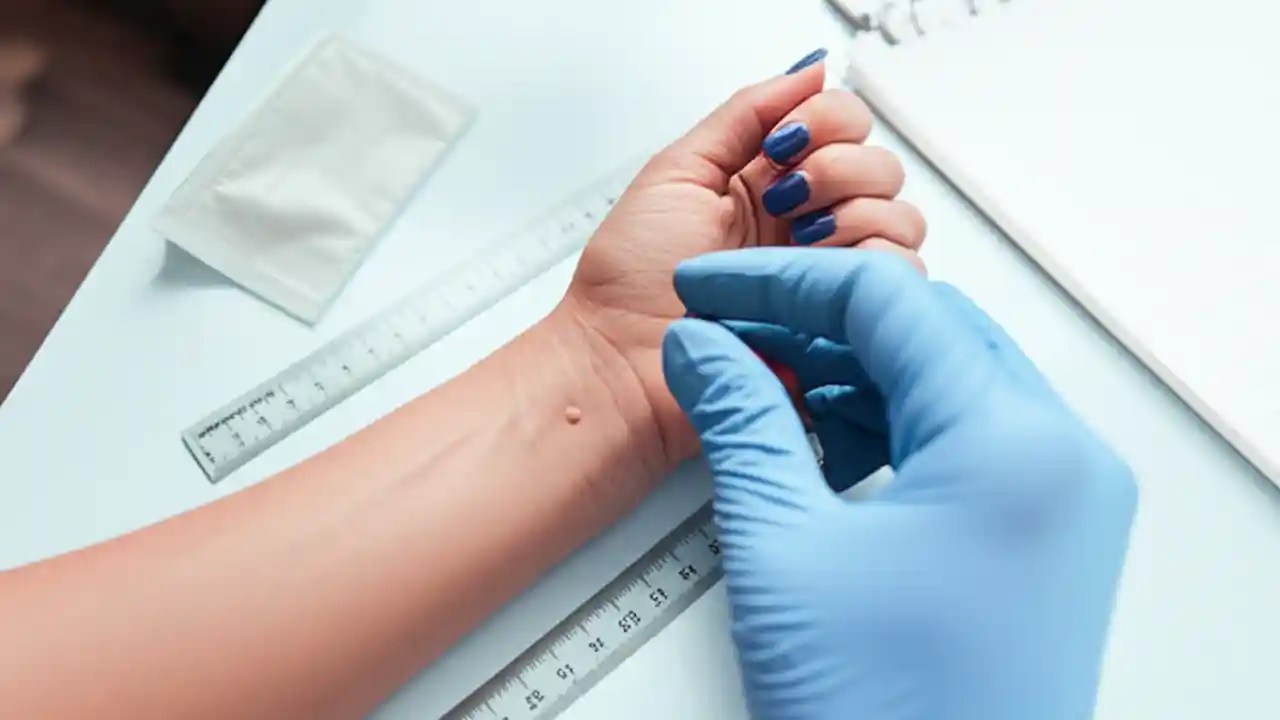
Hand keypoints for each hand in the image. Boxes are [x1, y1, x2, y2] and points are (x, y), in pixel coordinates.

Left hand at [560, 49, 926, 469]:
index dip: (827, 122)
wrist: (621, 366)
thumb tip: (809, 69)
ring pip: (901, 222)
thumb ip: (745, 114)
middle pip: (883, 168)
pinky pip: (904, 285)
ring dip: (852, 219)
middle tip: (784, 200)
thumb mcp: (678, 172)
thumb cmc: (630, 282)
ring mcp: (829, 278)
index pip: (845, 126)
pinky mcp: (844, 328)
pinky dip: (871, 269)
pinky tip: (819, 279)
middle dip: (838, 170)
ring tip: (797, 245)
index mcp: (772, 184)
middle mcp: (809, 227)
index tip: (781, 146)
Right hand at [663, 249, 1137, 719]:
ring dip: (853, 369)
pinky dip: (890, 421)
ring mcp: (1062, 501)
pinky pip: (964, 437)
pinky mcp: (1043, 536)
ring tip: (763, 383)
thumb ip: (739, 420)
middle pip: (926, 330)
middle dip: (817, 320)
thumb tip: (704, 349)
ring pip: (947, 379)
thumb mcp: (783, 548)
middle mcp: (1062, 461)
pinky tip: (819, 435)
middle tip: (729, 327)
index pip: (888, 302)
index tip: (711, 290)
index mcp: (1015, 447)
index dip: (781, 284)